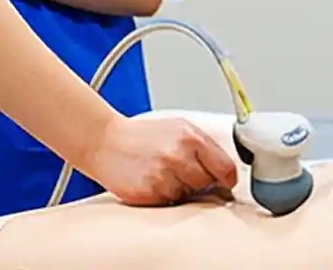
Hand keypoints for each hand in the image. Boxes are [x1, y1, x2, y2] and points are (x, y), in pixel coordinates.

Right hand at [85, 116, 239, 205]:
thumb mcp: (180, 128)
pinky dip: (163, 196)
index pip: (226, 168)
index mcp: (191, 138)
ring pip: (188, 196)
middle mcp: (179, 157)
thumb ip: (205, 146)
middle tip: (182, 172)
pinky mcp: (148, 193)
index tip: (225, 184)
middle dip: (199, 182)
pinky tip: (152, 181)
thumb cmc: (143, 135)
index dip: (227, 179)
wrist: (105, 141)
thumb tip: (226, 170)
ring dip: (180, 190)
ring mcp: (163, 176)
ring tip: (162, 173)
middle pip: (207, 184)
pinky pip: (168, 203)